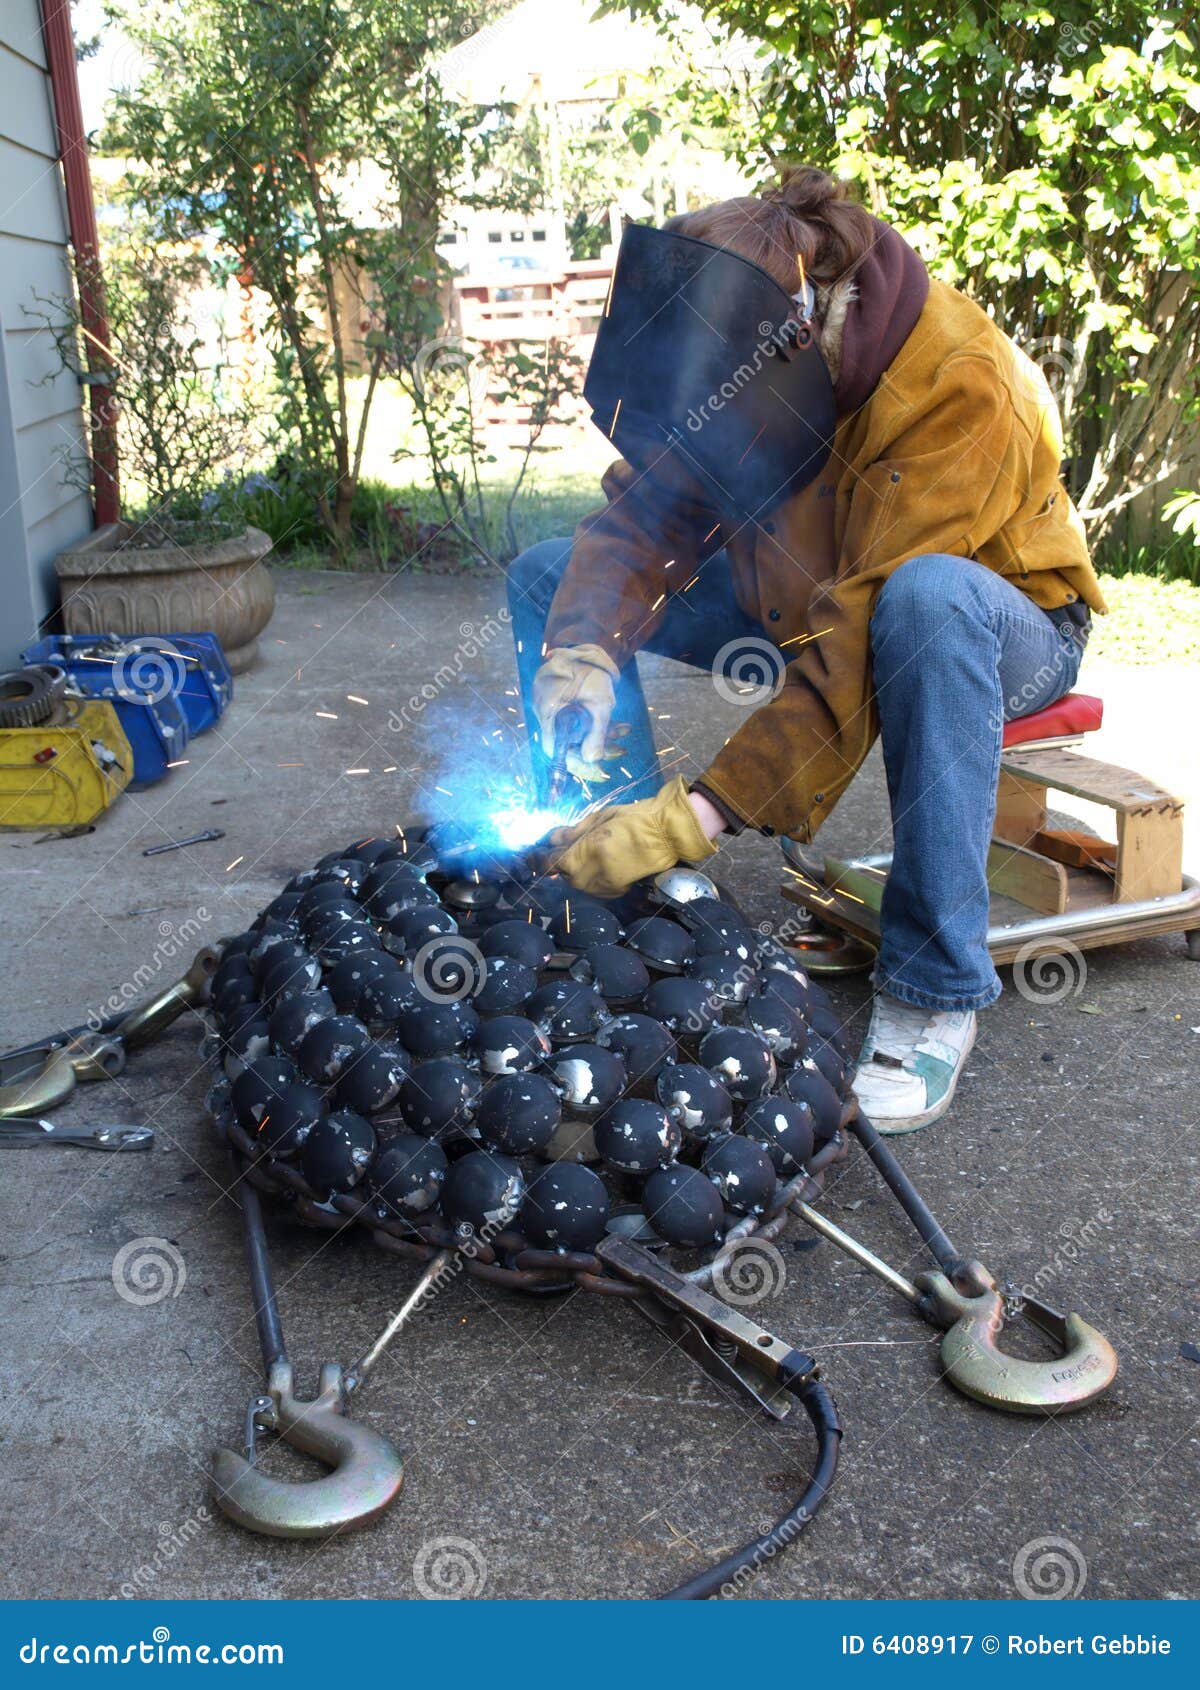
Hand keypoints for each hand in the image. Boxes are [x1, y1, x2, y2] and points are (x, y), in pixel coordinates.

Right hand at [532, 644, 618, 782]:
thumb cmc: (592, 668)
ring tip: (625, 731)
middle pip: (569, 744)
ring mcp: (554, 710)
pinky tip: (620, 726)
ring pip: (577, 733)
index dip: (578, 763)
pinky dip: (598, 725)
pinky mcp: (564, 706)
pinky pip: (578, 722)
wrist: (587, 643)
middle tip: (622, 751)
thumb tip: (594, 761)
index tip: (601, 771)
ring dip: (602, 736)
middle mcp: (547, 713)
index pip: (557, 751)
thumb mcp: (600, 702)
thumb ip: (597, 733)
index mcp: (549, 712)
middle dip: (598, 748)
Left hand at [547, 776, 720, 897]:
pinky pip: (594, 887)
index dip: (538, 859)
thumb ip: (572, 832)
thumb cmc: (633, 819)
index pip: (551, 863)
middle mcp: (590, 876)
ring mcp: (604, 886)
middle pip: (563, 875)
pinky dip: (591, 877)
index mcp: (583, 855)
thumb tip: (551, 840)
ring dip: (575, 871)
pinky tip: (599, 864)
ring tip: (585, 854)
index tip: (533, 855)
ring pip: (578, 883)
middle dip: (561, 863)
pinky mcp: (616, 891)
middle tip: (563, 849)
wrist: (666, 834)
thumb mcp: (599, 818)